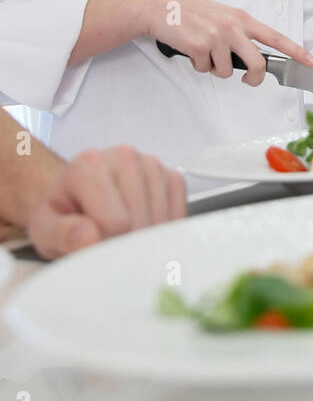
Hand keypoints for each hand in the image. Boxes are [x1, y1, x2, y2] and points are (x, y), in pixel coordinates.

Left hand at [26, 146, 187, 259]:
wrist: (78, 200)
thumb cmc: (64, 214)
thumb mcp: (46, 229)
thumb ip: (62, 235)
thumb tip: (89, 237)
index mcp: (88, 164)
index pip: (116, 222)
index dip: (106, 245)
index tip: (92, 244)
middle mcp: (123, 155)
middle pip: (141, 222)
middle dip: (127, 244)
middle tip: (106, 241)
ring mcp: (151, 164)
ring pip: (162, 222)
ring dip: (146, 239)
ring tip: (122, 233)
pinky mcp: (171, 176)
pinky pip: (179, 216)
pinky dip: (164, 232)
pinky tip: (143, 228)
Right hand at [139, 0, 312, 84]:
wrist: (160, 6)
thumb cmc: (191, 12)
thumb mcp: (222, 16)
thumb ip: (239, 32)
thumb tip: (253, 55)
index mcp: (242, 19)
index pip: (275, 37)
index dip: (296, 51)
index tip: (310, 61)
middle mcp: (233, 27)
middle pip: (258, 63)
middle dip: (254, 78)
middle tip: (247, 79)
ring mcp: (217, 36)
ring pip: (229, 71)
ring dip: (216, 68)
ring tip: (204, 52)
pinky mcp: (200, 47)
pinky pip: (206, 70)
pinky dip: (198, 66)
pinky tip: (191, 51)